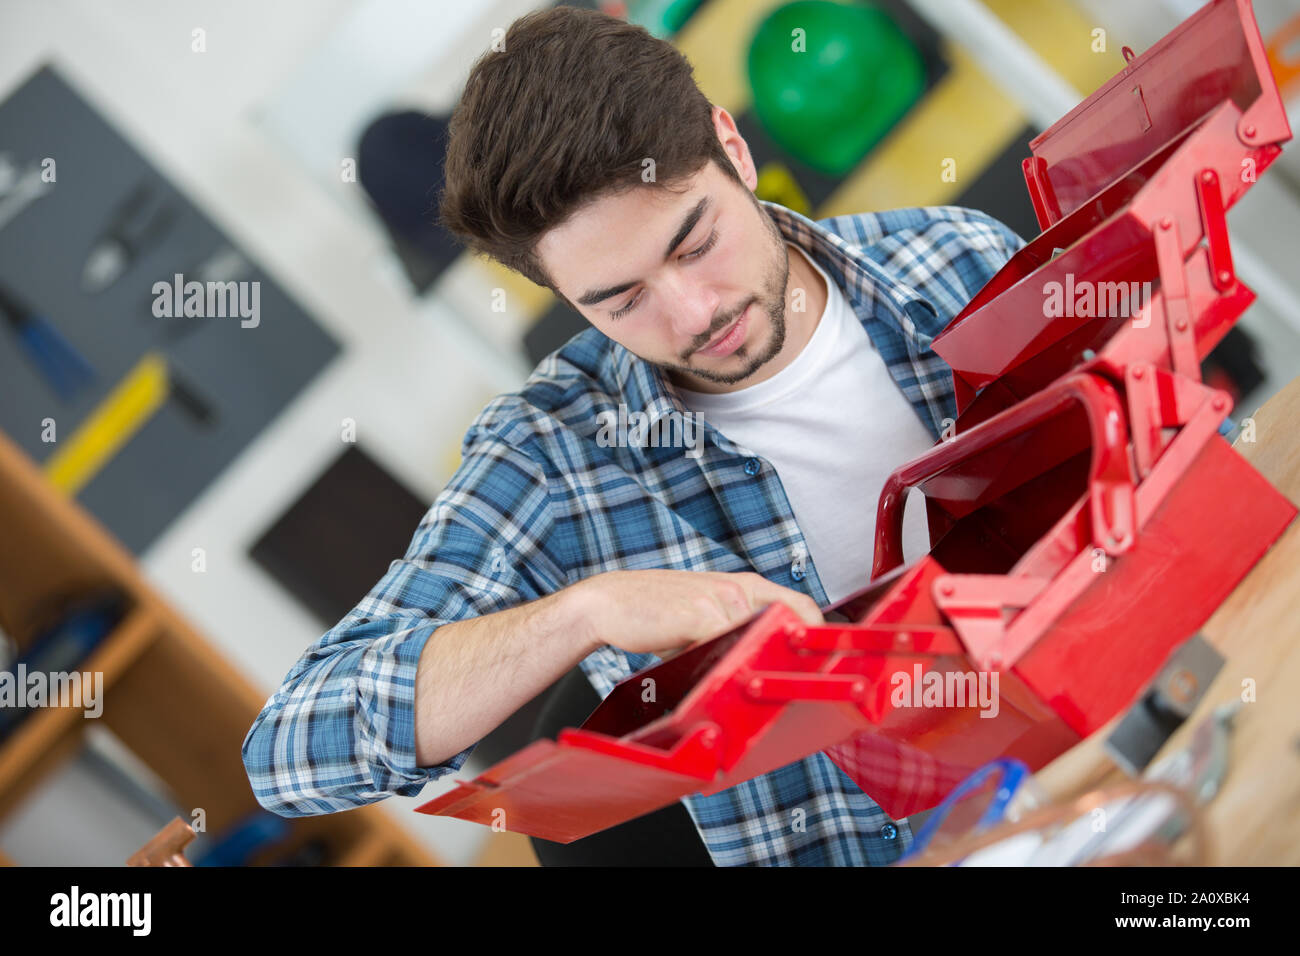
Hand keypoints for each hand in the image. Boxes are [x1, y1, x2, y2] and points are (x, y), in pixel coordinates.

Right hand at [568, 568, 823, 656]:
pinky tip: (716, 672)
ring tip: (751, 680)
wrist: (608, 602)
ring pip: (760, 636)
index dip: (817, 630)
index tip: (826, 655)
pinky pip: (728, 644)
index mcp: (742, 586)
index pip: (799, 603)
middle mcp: (737, 588)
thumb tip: (760, 663)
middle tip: (805, 673)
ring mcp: (721, 600)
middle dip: (799, 647)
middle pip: (792, 617)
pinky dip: (727, 662)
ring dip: (758, 661)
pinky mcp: (700, 615)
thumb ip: (732, 632)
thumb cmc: (655, 613)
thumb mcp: (702, 616)